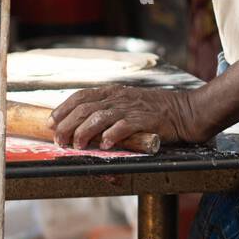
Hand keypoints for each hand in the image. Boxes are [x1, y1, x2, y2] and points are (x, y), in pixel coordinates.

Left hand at [49, 85, 210, 148]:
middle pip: (85, 107)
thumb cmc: (157, 112)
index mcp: (114, 92)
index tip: (51, 121)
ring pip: (99, 116)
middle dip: (67, 124)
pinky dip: (111, 136)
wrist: (186, 112)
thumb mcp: (129, 104)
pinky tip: (104, 145)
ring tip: (76, 145)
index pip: (82, 96)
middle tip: (59, 139)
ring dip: (84, 132)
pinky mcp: (145, 120)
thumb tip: (84, 125)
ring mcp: (132, 108)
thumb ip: (110, 110)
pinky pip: (123, 126)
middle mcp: (120, 97)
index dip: (63, 108)